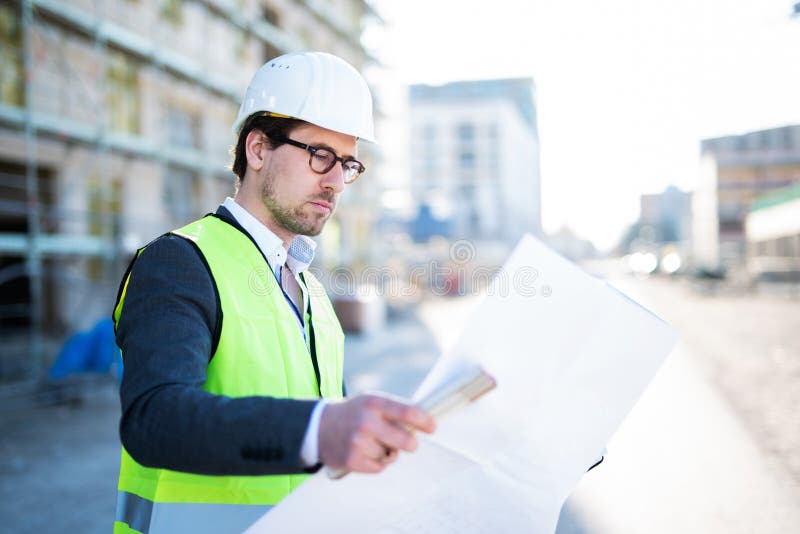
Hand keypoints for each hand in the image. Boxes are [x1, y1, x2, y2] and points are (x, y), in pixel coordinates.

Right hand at [317, 394, 435, 472]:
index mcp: (374, 402)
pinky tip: (364, 452)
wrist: (320, 427)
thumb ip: (395, 410)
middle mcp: (366, 421)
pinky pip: (380, 467)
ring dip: (388, 452)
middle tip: (409, 443)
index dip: (424, 421)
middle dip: (411, 444)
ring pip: (392, 456)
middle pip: (406, 441)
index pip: (408, 412)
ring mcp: (358, 442)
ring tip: (372, 442)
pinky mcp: (352, 460)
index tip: (432, 427)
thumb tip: (425, 423)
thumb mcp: (372, 402)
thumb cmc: (355, 413)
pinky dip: (377, 462)